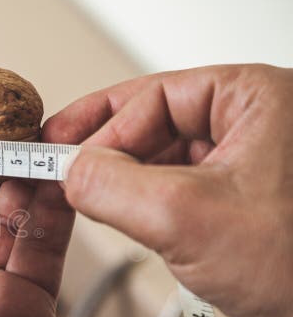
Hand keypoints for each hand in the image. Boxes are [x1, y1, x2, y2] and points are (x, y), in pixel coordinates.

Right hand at [44, 64, 292, 316]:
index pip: (153, 96)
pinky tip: (123, 220)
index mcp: (257, 99)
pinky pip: (173, 191)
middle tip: (60, 171)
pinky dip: (141, 204)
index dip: (99, 127)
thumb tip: (68, 169)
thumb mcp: (186, 218)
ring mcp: (247, 168)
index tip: (59, 155)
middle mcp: (255, 126)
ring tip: (88, 198)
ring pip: (160, 158)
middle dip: (105, 151)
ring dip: (121, 180)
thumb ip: (111, 186)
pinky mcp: (238, 208)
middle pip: (152, 122)